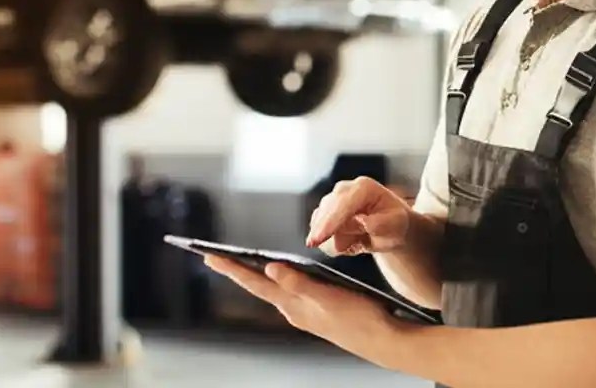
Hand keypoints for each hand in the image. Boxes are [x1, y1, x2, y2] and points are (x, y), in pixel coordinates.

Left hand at [203, 255, 401, 364]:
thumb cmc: (362, 319)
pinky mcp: (318, 312)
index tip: (209, 255)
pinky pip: (288, 293)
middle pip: (258, 286)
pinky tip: (278, 275)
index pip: (255, 283)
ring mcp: (305, 313)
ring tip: (237, 262)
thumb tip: (269, 270)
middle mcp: (295, 310)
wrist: (386, 341)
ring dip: (253, 275)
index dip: (232, 268)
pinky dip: (276, 281)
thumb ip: (299, 283)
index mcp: (294, 306)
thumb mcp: (330, 297)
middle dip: (236, 270)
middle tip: (212, 256)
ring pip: (272, 290)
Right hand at [306, 176, 411, 255]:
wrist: (390, 226)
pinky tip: (349, 240)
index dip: (329, 222)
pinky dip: (331, 242)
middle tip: (351, 246)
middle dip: (332, 235)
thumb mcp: (396, 224)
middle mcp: (344, 189)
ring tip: (358, 239)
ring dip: (336, 240)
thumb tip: (361, 221)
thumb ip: (380, 223)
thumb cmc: (394, 223)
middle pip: (325, 213)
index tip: (318, 239)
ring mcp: (332, 200)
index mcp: (364, 187)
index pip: (341, 204)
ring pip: (319, 225)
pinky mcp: (324, 212)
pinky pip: (317, 231)